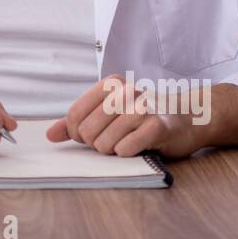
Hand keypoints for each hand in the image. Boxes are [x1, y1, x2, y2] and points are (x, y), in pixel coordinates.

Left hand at [46, 73, 209, 159]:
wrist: (187, 118)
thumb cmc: (143, 118)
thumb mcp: (109, 115)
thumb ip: (77, 123)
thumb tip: (50, 135)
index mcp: (111, 84)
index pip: (75, 115)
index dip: (76, 133)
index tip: (89, 137)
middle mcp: (127, 92)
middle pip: (87, 130)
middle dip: (95, 144)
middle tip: (112, 141)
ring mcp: (143, 108)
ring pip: (105, 143)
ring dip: (112, 151)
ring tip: (126, 143)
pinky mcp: (158, 126)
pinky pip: (126, 149)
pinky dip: (127, 154)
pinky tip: (136, 148)